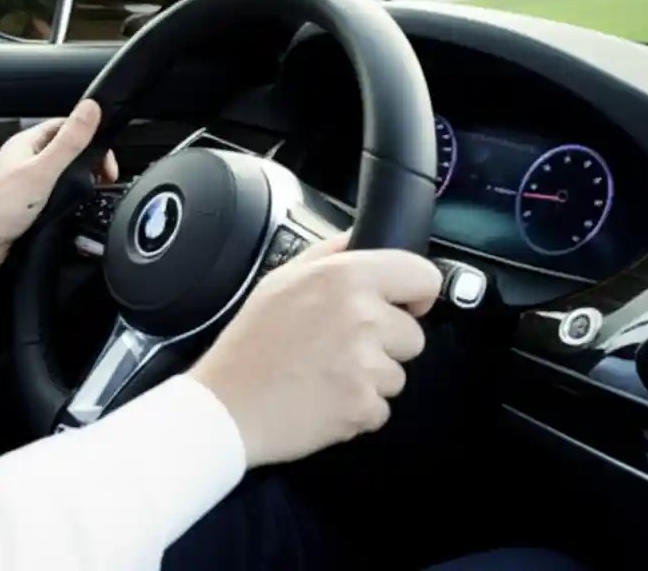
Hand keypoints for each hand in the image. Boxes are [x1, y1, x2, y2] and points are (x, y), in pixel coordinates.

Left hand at [0, 99, 116, 280]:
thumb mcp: (42, 170)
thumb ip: (69, 141)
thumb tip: (91, 108)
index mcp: (27, 144)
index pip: (65, 127)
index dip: (89, 137)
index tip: (106, 159)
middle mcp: (25, 161)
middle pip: (65, 151)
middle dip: (88, 162)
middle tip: (104, 180)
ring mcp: (24, 184)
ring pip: (60, 175)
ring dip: (78, 182)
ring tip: (93, 193)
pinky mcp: (25, 207)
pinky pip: (53, 197)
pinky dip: (67, 201)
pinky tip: (74, 210)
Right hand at [187, 235, 441, 467]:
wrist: (225, 406)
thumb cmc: (249, 345)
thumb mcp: (281, 279)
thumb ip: (328, 254)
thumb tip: (362, 238)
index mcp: (345, 277)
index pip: (422, 276)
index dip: (417, 294)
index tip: (405, 306)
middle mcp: (362, 316)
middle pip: (413, 335)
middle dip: (385, 345)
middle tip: (340, 349)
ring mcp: (365, 365)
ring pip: (397, 375)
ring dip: (369, 379)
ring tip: (325, 376)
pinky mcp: (362, 406)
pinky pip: (380, 409)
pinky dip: (356, 410)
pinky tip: (324, 400)